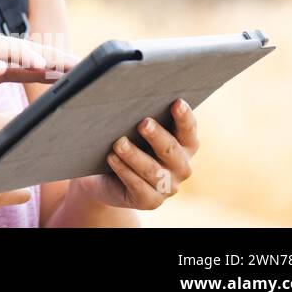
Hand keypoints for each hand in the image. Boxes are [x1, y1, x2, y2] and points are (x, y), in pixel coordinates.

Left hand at [69, 98, 199, 209]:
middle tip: (143, 123)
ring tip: (118, 143)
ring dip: (135, 156)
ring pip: (154, 171)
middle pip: (172, 150)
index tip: (176, 102)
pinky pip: (139, 187)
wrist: (103, 177)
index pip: (189, 130)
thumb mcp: (131, 127)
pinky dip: (125, 172)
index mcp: (184, 145)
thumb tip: (128, 90)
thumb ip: (138, 112)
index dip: (185, 117)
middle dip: (158, 136)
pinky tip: (112, 159)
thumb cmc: (123, 142)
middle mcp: (181, 166)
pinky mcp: (150, 201)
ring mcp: (168, 187)